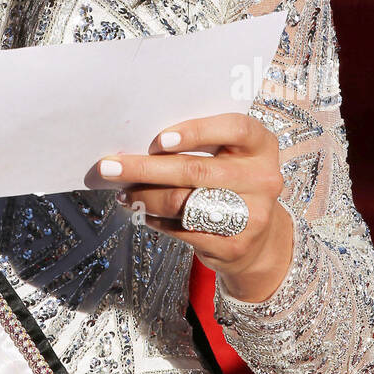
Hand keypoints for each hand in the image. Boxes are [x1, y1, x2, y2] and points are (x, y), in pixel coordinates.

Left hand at [93, 113, 293, 300]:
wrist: (259, 239)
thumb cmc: (231, 183)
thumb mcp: (229, 156)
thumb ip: (201, 144)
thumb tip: (138, 142)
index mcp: (261, 145)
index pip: (234, 129)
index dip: (196, 132)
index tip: (158, 140)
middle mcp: (263, 178)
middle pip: (196, 170)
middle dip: (146, 168)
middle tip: (110, 167)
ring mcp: (252, 214)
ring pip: (184, 202)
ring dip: (144, 196)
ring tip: (121, 192)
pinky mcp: (235, 245)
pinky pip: (184, 230)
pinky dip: (157, 220)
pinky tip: (141, 212)